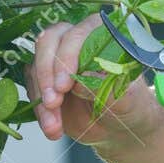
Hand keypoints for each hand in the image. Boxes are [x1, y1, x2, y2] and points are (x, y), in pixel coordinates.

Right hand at [27, 13, 157, 145]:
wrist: (119, 126)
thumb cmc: (129, 105)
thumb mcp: (125, 100)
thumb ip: (105, 88)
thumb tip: (81, 80)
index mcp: (102, 35)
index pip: (78, 34)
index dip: (67, 57)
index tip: (64, 85)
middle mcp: (76, 40)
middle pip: (49, 43)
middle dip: (47, 74)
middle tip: (53, 102)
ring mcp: (57, 59)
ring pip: (36, 68)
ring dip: (42, 98)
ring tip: (55, 126)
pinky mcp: (44, 78)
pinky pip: (33, 89)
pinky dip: (40, 110)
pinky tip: (53, 128)